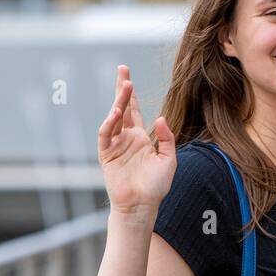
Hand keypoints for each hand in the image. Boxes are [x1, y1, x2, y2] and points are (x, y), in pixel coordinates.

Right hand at [98, 64, 176, 215]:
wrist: (142, 206)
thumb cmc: (156, 186)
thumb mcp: (169, 159)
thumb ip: (166, 138)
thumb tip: (159, 118)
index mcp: (141, 138)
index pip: (135, 111)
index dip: (132, 95)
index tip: (129, 76)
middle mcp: (127, 139)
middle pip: (123, 108)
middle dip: (122, 89)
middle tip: (123, 69)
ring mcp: (116, 146)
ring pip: (114, 118)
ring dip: (119, 102)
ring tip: (125, 87)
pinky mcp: (107, 155)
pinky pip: (106, 135)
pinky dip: (110, 123)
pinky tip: (116, 112)